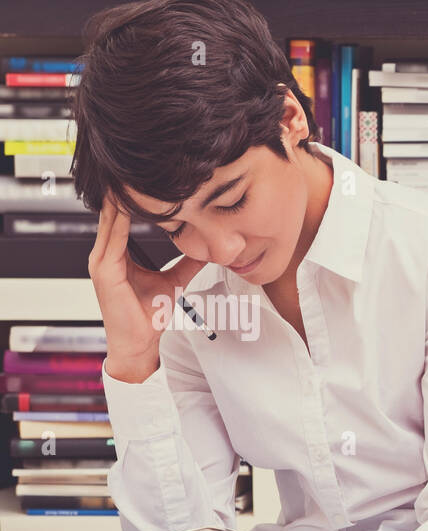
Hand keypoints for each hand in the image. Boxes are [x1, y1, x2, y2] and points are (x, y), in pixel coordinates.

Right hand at [89, 191, 205, 382]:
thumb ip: (186, 264)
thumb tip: (206, 250)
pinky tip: (130, 206)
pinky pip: (114, 239)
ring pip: (111, 222)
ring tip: (131, 179)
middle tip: (136, 169)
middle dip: (123, 193)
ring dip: (120, 201)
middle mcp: (105, 255)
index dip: (132, 200)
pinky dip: (121, 221)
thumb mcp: (173, 282)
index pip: (121, 219)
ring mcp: (101, 262)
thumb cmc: (149, 316)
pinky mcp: (105, 270)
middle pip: (113, 215)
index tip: (146, 182)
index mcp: (117, 255)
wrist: (139, 343)